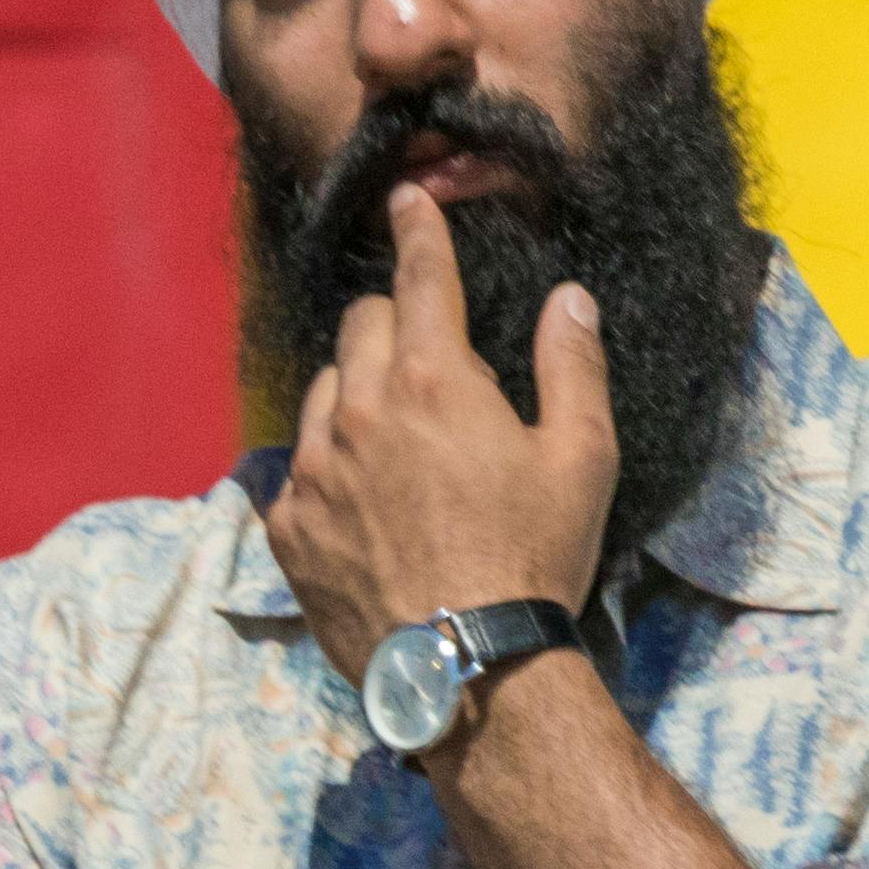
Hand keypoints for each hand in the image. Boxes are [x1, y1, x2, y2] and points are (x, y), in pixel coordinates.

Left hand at [263, 181, 618, 683]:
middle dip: (390, 325)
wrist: (469, 668)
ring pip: (321, 392)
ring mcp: (313, 470)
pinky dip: (327, 469)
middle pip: (358, 327)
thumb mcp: (582, 459)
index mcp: (432, 380)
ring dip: (353, 396)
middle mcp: (358, 410)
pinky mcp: (287, 527)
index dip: (418, 231)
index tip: (406, 201)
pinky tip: (362, 503)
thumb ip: (571, 365)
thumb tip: (568, 299)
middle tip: (425, 361)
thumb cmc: (536, 559)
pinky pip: (297, 470)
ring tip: (395, 441)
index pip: (419, 278)